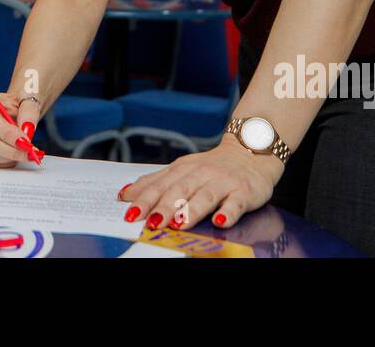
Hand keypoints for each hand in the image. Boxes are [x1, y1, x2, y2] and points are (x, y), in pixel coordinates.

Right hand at [0, 91, 40, 167]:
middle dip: (10, 150)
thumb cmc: (16, 106)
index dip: (7, 134)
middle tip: (29, 152)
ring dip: (7, 157)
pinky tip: (11, 154)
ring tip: (22, 152)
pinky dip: (2, 162)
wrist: (11, 112)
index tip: (24, 141)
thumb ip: (29, 112)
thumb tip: (27, 127)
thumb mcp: (27, 102)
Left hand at [118, 137, 279, 230]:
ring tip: (180, 223)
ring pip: (205, 196)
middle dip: (165, 206)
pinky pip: (236, 203)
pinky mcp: (244, 191)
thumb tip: (124, 195)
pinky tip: (221, 221)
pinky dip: (229, 212)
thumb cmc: (211, 167)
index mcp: (182, 169)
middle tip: (152, 222)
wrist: (250, 151)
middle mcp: (201, 173)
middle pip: (180, 190)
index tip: (130, 212)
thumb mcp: (182, 170)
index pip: (160, 184)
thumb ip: (155, 183)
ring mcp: (223, 182)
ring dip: (192, 209)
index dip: (145, 198)